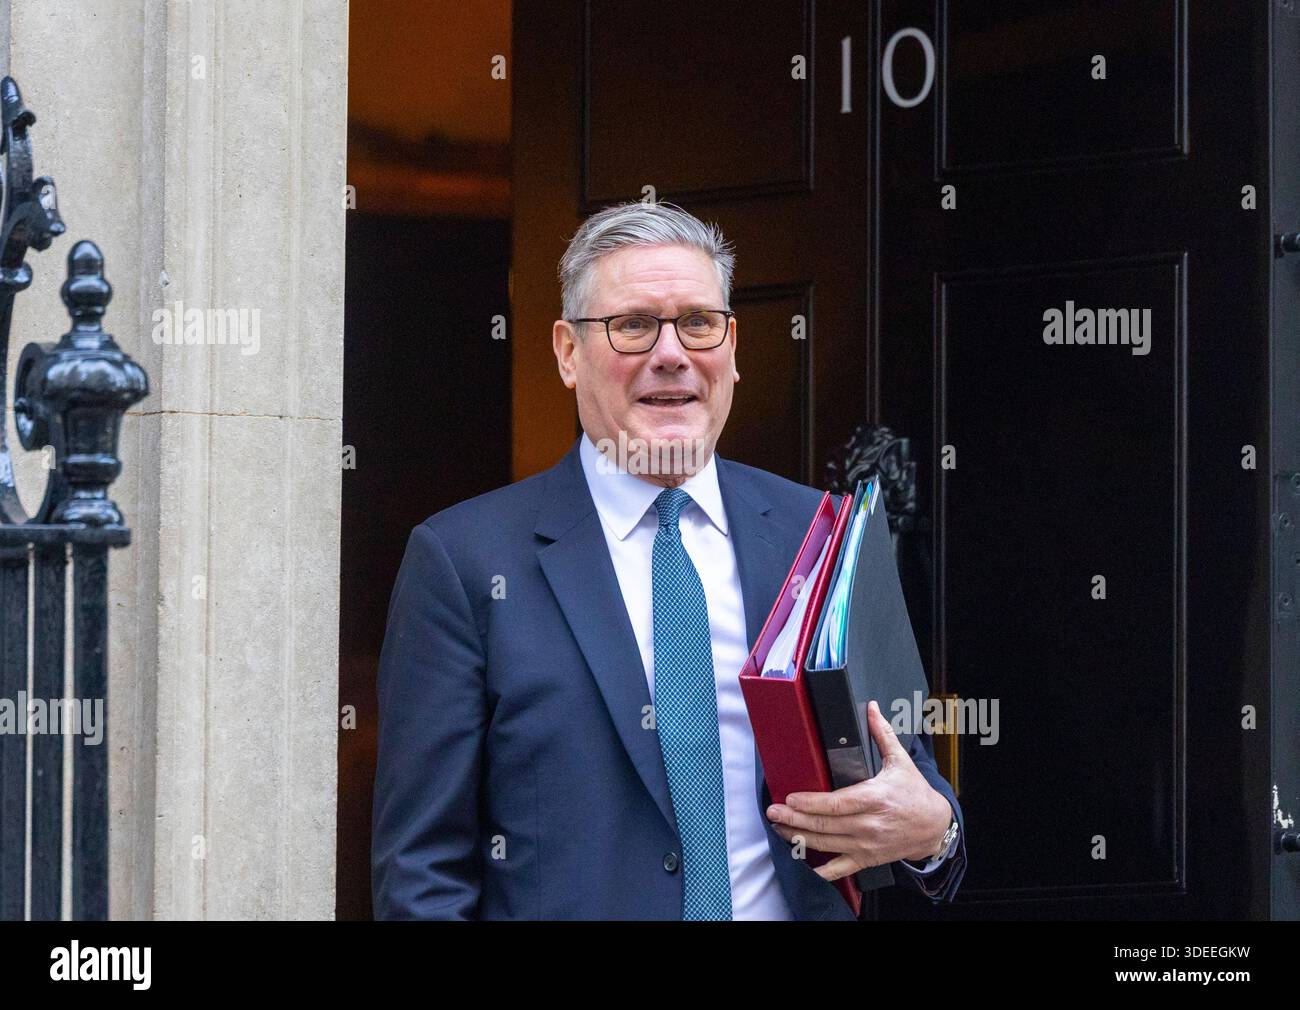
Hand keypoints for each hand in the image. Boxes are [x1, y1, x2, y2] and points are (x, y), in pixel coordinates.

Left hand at [766, 699, 953, 881]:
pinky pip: (841, 868)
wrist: (934, 827)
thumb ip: (883, 734)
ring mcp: (867, 845)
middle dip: (795, 819)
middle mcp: (869, 824)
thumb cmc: (915, 793)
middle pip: (826, 824)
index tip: (790, 797)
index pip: (836, 803)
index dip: (811, 803)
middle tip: (773, 812)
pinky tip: (804, 865)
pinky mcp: (867, 858)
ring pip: (827, 844)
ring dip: (800, 838)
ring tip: (780, 828)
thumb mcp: (901, 761)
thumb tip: (871, 708)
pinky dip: (822, 870)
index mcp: (874, 798)